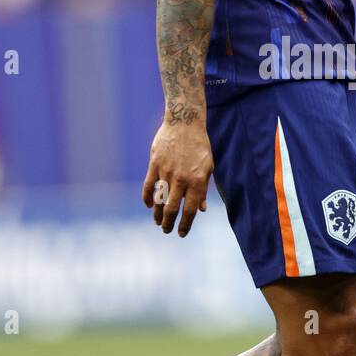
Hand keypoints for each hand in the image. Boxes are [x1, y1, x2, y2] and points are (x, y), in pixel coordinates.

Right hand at [142, 118, 211, 236]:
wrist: (185, 122)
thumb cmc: (199, 146)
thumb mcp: (208, 167)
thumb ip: (203, 189)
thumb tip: (201, 209)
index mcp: (197, 181)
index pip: (190, 210)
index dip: (185, 225)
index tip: (181, 233)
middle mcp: (181, 178)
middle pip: (172, 209)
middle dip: (168, 224)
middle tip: (166, 230)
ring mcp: (166, 171)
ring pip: (159, 200)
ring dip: (157, 214)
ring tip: (158, 221)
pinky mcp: (154, 164)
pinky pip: (148, 186)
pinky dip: (147, 198)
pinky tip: (149, 205)